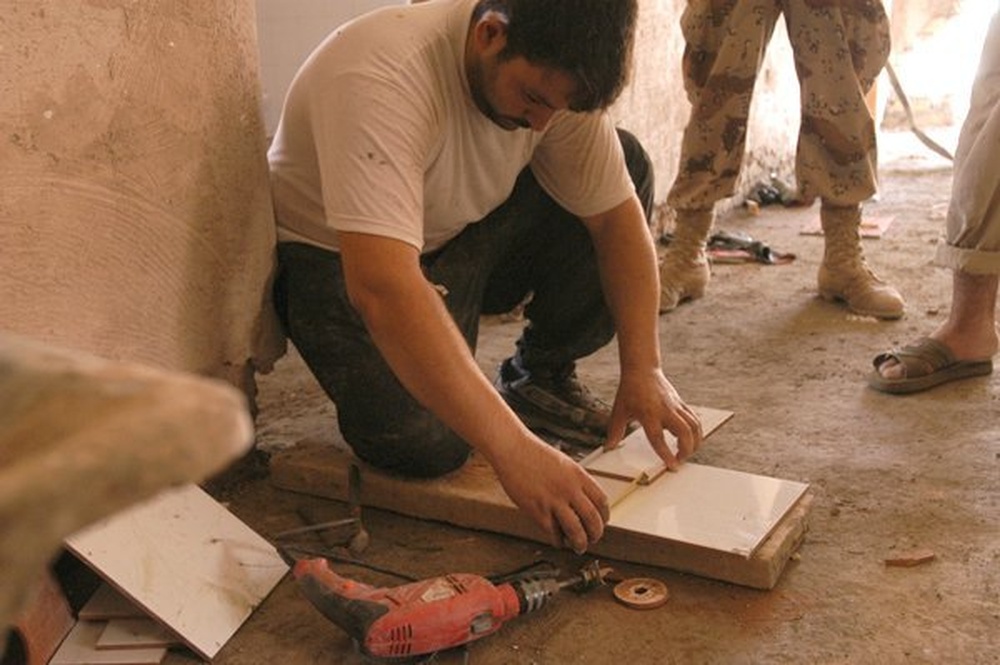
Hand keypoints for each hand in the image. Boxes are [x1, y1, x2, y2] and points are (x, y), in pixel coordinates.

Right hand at [490, 435, 609, 552]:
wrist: (513, 449)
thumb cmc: (534, 455)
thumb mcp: (564, 464)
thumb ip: (575, 482)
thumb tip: (582, 502)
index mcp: (578, 475)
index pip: (602, 501)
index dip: (604, 516)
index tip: (602, 522)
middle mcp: (569, 489)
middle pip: (592, 519)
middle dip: (595, 534)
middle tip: (593, 539)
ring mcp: (553, 500)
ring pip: (576, 531)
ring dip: (580, 543)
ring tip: (578, 547)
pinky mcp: (537, 510)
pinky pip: (553, 532)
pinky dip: (558, 541)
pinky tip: (558, 541)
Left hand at [605, 368, 702, 468]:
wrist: (642, 369)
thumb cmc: (629, 390)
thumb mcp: (619, 410)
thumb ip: (615, 430)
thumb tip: (608, 447)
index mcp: (648, 414)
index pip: (659, 437)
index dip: (666, 453)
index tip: (672, 466)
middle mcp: (665, 410)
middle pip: (684, 432)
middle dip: (686, 450)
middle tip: (680, 460)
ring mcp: (676, 406)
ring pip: (694, 426)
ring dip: (695, 442)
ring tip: (686, 452)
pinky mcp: (682, 403)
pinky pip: (694, 419)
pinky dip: (696, 431)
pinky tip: (690, 439)